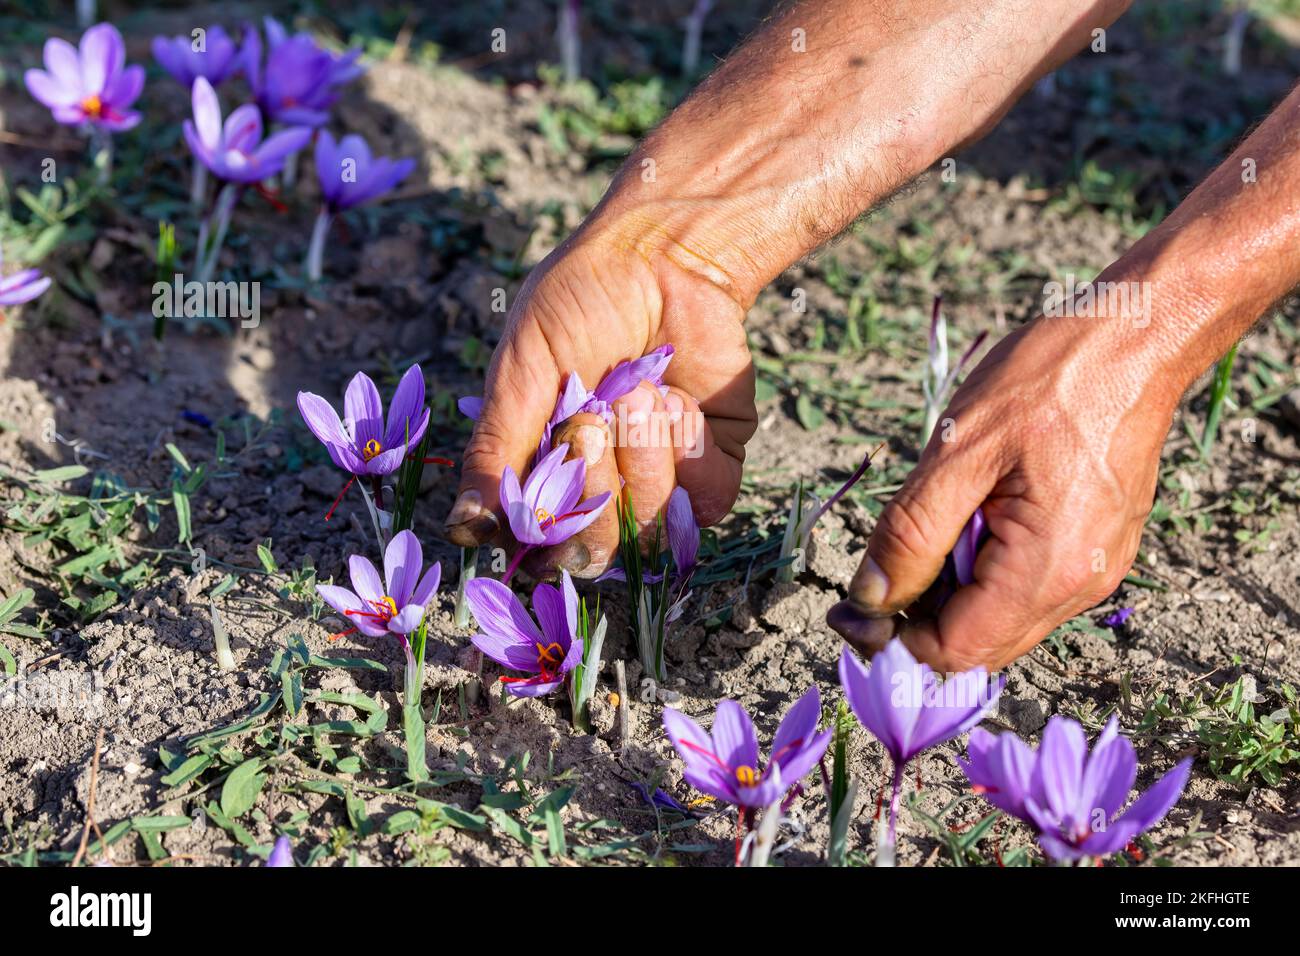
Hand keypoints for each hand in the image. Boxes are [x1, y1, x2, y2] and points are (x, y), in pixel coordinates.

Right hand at [443, 222, 756, 575]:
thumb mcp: (521, 373)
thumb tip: (466, 528)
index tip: (548, 479)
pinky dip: (690, 446)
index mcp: (548, 473)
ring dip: (642, 449)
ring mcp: (662, 482)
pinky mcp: (715, 466)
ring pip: (652, 524)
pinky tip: (678, 396)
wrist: (663, 256)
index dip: (546, 525)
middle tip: (592, 410)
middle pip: (597, 545)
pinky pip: (708, 499)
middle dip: (593, 472)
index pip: (542, 544)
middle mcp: (604, 490)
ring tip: (638, 387)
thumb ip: (496, 452)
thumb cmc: (581, 303)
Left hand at [827, 312, 1178, 670]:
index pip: (956, 650)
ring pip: (1001, 618)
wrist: (1136, 337)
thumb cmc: (1049, 379)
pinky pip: (1026, 587)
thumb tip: (869, 599)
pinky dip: (982, 570)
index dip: (894, 639)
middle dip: (918, 619)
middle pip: (979, 645)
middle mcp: (1080, 585)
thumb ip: (910, 534)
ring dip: (949, 593)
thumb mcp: (958, 451)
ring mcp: (1094, 568)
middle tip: (875, 567)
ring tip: (928, 526)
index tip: (849, 606)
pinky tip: (967, 518)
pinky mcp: (1097, 548)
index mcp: (1047, 569)